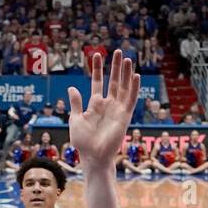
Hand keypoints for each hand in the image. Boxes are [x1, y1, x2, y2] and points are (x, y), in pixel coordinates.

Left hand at [68, 50, 138, 167]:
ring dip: (126, 73)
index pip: (98, 82)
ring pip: (123, 87)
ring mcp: (117, 109)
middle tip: (119, 51)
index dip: (98, 69)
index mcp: (95, 104)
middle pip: (113, 81)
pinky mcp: (124, 116)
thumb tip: (72, 88)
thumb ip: (76, 103)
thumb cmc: (82, 142)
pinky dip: (133, 87)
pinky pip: (130, 99)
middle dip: (116, 67)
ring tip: (127, 58)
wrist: (93, 156)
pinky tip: (136, 75)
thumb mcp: (75, 119)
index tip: (96, 55)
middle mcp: (108, 104)